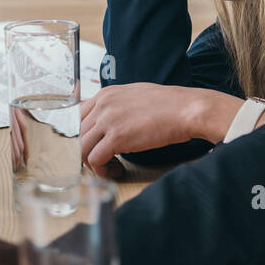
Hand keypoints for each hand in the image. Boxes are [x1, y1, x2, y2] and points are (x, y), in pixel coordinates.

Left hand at [80, 84, 240, 168]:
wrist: (187, 109)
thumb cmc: (169, 104)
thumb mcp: (136, 95)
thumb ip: (118, 105)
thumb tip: (111, 121)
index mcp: (106, 94)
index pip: (78, 117)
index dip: (85, 136)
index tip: (96, 146)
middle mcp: (103, 105)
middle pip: (77, 134)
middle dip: (88, 151)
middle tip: (106, 160)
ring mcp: (108, 120)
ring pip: (82, 148)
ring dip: (94, 163)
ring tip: (112, 167)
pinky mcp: (117, 138)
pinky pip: (95, 159)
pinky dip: (103, 170)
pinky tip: (117, 170)